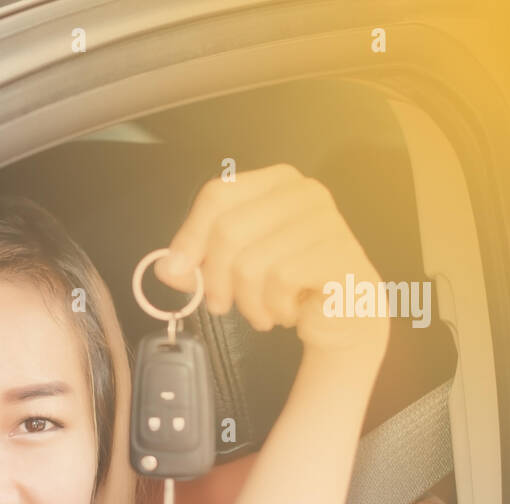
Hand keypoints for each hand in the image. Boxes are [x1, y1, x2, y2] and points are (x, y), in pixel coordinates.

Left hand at [154, 164, 389, 364]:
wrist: (342, 316)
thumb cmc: (286, 285)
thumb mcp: (233, 269)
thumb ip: (196, 262)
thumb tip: (167, 267)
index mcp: (275, 182)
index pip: (217, 195)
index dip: (190, 236)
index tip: (179, 273)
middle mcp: (303, 192)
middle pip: (228, 230)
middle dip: (215, 279)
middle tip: (221, 305)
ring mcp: (326, 220)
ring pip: (251, 263)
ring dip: (247, 302)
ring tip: (259, 313)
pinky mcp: (339, 253)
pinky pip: (281, 280)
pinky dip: (273, 308)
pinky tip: (283, 313)